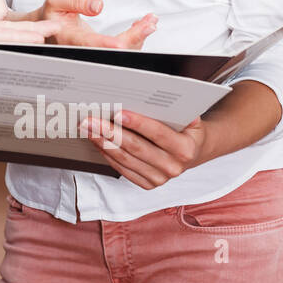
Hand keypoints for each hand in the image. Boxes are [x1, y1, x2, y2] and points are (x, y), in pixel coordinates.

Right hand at [0, 0, 156, 48]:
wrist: (47, 26)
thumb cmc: (52, 12)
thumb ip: (76, 0)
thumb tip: (98, 5)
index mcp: (69, 38)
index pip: (89, 44)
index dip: (105, 45)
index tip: (120, 42)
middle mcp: (83, 50)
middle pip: (112, 51)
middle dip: (134, 37)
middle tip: (150, 22)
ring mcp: (95, 52)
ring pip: (121, 51)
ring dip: (139, 36)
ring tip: (150, 20)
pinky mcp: (104, 51)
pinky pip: (123, 48)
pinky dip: (136, 36)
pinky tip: (143, 25)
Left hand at [79, 110, 208, 188]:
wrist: (194, 153)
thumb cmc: (187, 131)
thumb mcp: (190, 118)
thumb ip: (178, 110)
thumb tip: (158, 98)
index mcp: (185, 149)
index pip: (158, 133)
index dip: (138, 123)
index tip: (118, 113)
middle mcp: (172, 167)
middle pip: (135, 147)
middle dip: (110, 132)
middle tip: (91, 119)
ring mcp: (159, 178)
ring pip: (125, 159)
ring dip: (102, 142)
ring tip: (88, 128)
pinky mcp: (147, 184)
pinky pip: (122, 168)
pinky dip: (106, 154)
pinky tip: (96, 141)